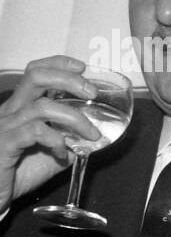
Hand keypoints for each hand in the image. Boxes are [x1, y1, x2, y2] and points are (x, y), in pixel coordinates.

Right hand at [0, 56, 100, 214]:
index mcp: (20, 107)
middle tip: (92, 93)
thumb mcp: (51, 154)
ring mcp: (6, 127)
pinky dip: (56, 140)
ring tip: (91, 135)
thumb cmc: (18, 172)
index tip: (81, 67)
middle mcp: (11, 111)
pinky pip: (33, 132)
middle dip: (68, 79)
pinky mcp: (5, 145)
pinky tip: (63, 154)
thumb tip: (95, 138)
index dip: (57, 64)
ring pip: (41, 107)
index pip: (34, 72)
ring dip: (74, 119)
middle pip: (35, 77)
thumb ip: (70, 142)